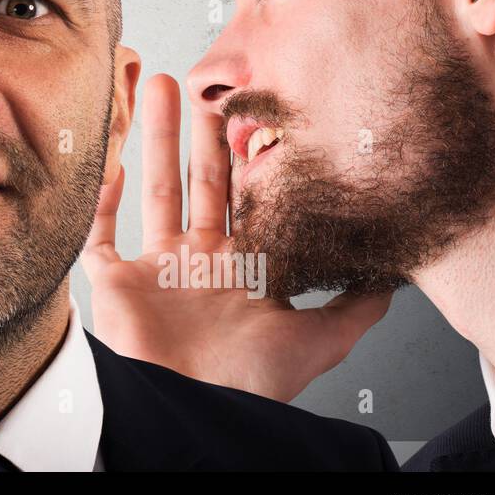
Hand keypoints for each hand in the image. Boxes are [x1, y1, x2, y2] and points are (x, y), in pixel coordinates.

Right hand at [79, 73, 389, 401]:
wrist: (191, 410)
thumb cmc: (250, 381)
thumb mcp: (320, 340)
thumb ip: (356, 304)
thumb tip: (394, 269)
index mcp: (243, 270)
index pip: (248, 198)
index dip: (249, 156)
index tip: (254, 111)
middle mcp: (200, 263)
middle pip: (201, 183)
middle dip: (201, 133)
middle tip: (205, 83)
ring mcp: (155, 270)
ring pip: (154, 191)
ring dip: (156, 140)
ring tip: (160, 87)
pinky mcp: (113, 283)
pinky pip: (100, 234)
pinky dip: (102, 200)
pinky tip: (111, 159)